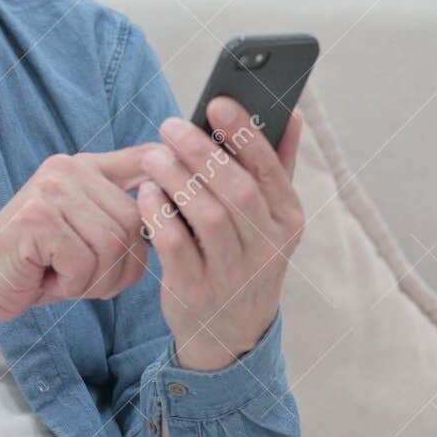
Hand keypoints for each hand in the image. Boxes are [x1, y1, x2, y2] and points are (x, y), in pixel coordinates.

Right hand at [0, 145, 156, 345]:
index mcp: (83, 168)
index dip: (173, 171)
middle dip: (118, 267)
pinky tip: (45, 278)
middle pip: (133, 222)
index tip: (195, 181)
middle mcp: (68, 169)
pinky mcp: (36, 218)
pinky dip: (70, 284)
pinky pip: (84, 262)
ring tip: (61, 276)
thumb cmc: (33, 264)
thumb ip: (119, 217)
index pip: (143, 158)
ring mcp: (50, 189)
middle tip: (82, 277)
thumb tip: (174, 211)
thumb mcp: (83, 234)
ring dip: (93, 279)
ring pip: (112, 244)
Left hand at [139, 97, 304, 371]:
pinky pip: (176, 247)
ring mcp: (232, 273)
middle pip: (237, 192)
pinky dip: (159, 215)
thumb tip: (290, 113)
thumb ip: (278, 166)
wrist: (231, 333)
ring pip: (207, 217)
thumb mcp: (271, 219)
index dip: (244, 135)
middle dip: (202, 153)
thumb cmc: (247, 257)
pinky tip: (146, 194)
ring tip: (154, 156)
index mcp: (287, 220)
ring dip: (177, 180)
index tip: (217, 103)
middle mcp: (265, 247)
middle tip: (171, 126)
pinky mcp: (196, 291)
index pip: (270, 170)